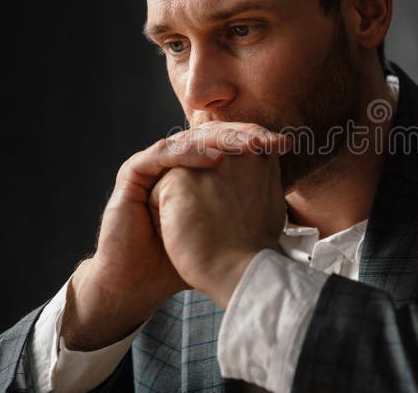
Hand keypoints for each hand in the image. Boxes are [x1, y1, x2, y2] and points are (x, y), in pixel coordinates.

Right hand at [62, 123, 285, 349]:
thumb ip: (243, 206)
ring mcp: (153, 165)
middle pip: (210, 134)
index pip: (227, 141)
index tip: (284, 144)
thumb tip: (283, 195)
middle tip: (268, 138)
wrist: (143, 283)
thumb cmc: (184, 260)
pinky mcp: (133, 174)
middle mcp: (175, 161)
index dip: (254, 139)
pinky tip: (215, 161)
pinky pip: (161, 154)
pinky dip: (188, 154)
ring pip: (188, 139)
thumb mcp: (223, 228)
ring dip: (220, 140)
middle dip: (241, 133)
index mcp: (195, 168)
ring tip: (247, 145)